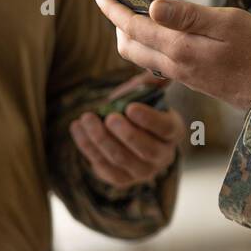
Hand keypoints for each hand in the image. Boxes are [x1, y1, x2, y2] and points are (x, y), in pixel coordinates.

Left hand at [69, 72, 181, 188]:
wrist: (127, 134)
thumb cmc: (138, 108)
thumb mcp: (147, 94)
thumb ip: (150, 82)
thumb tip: (154, 71)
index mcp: (173, 132)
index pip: (165, 128)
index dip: (149, 119)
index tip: (130, 108)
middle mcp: (162, 156)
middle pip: (146, 149)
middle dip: (126, 134)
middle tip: (110, 117)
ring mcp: (141, 171)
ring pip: (120, 158)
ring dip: (101, 138)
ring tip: (86, 118)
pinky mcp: (120, 179)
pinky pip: (102, 165)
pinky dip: (87, 146)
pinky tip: (77, 128)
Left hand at [95, 0, 250, 111]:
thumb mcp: (229, 22)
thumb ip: (189, 15)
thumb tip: (152, 7)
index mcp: (181, 48)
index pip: (135, 27)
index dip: (115, 10)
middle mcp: (176, 66)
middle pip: (129, 47)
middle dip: (117, 24)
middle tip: (114, 2)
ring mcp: (183, 76)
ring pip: (141, 58)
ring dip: (131, 36)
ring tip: (134, 14)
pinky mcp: (193, 80)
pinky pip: (158, 63)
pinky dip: (149, 45)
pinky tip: (160, 33)